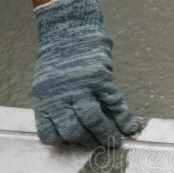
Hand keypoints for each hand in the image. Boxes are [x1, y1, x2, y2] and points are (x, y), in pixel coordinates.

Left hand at [32, 0, 138, 146]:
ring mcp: (81, 88)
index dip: (63, 141)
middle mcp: (60, 97)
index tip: (74, 142)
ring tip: (114, 141)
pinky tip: (130, 126)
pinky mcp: (100, 79)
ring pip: (93, 121)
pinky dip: (124, 117)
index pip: (49, 134)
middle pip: (73, 131)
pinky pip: (114, 104)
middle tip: (98, 144)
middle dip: (87, 141)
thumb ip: (56, 105)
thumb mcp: (46, 84)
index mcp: (43, 100)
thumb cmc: (57, 58)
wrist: (68, 29)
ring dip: (106, 134)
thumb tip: (74, 126)